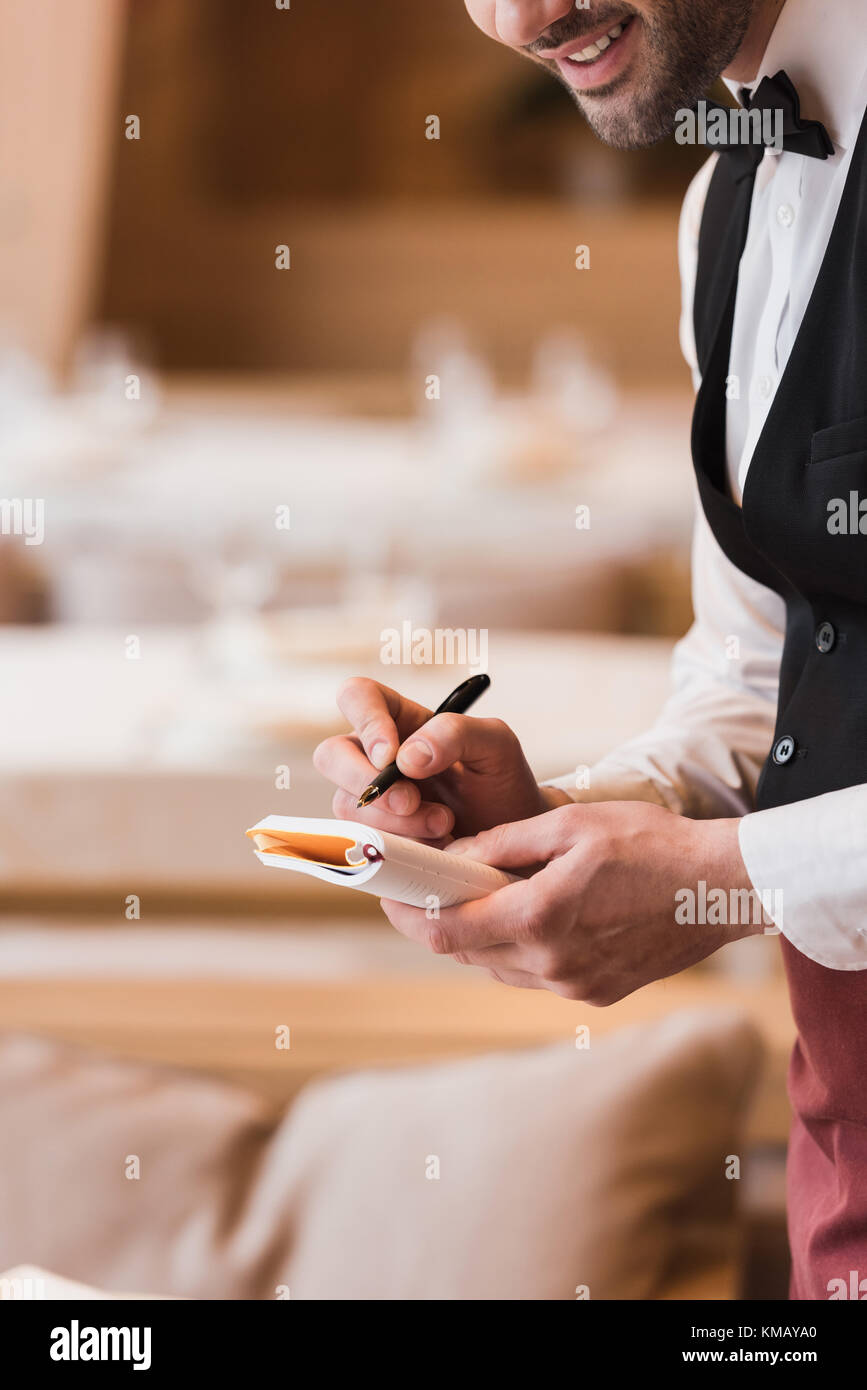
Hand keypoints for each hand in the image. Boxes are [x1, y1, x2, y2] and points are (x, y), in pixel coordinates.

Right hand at [313, 676, 564, 841]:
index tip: (390, 756)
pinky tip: (432, 845)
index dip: (365, 722)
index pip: (357, 697)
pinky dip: (395, 845)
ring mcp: (370, 798)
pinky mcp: (374, 835)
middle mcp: (375, 755)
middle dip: (365, 781)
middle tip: (409, 801)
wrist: (512, 838)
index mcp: (400, 718)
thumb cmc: (501, 782)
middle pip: (331, 754)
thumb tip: (408, 757)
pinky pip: (360, 839)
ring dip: (392, 820)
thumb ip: (456, 733)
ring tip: (442, 824)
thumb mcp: (496, 745)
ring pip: (347, 803)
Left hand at [380, 801, 761, 1002]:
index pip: (447, 932)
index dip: (409, 916)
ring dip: (479, 935)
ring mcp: (576, 984)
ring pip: (499, 967)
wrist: (722, 887)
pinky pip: (534, 974)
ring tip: (478, 896)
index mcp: (541, 918)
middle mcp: (553, 963)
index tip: (391, 896)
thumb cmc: (652, 844)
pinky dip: (517, 947)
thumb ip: (503, 843)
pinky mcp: (596, 992)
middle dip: (441, 921)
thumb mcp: (571, 824)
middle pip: (467, 952)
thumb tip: (453, 858)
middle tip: (428, 888)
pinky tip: (528, 914)